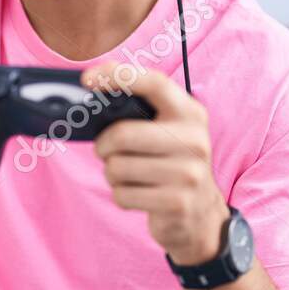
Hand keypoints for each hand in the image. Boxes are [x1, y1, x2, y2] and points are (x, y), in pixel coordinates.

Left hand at [82, 62, 229, 264]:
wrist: (201, 213)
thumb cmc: (170, 163)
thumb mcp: (168, 131)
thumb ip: (140, 112)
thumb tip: (91, 93)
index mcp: (190, 113)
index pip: (154, 83)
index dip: (118, 76)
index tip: (88, 79)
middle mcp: (194, 140)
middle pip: (123, 134)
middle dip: (103, 145)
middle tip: (104, 150)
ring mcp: (189, 173)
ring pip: (118, 167)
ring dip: (112, 173)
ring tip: (127, 175)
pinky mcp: (177, 203)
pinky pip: (123, 195)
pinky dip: (121, 195)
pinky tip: (138, 194)